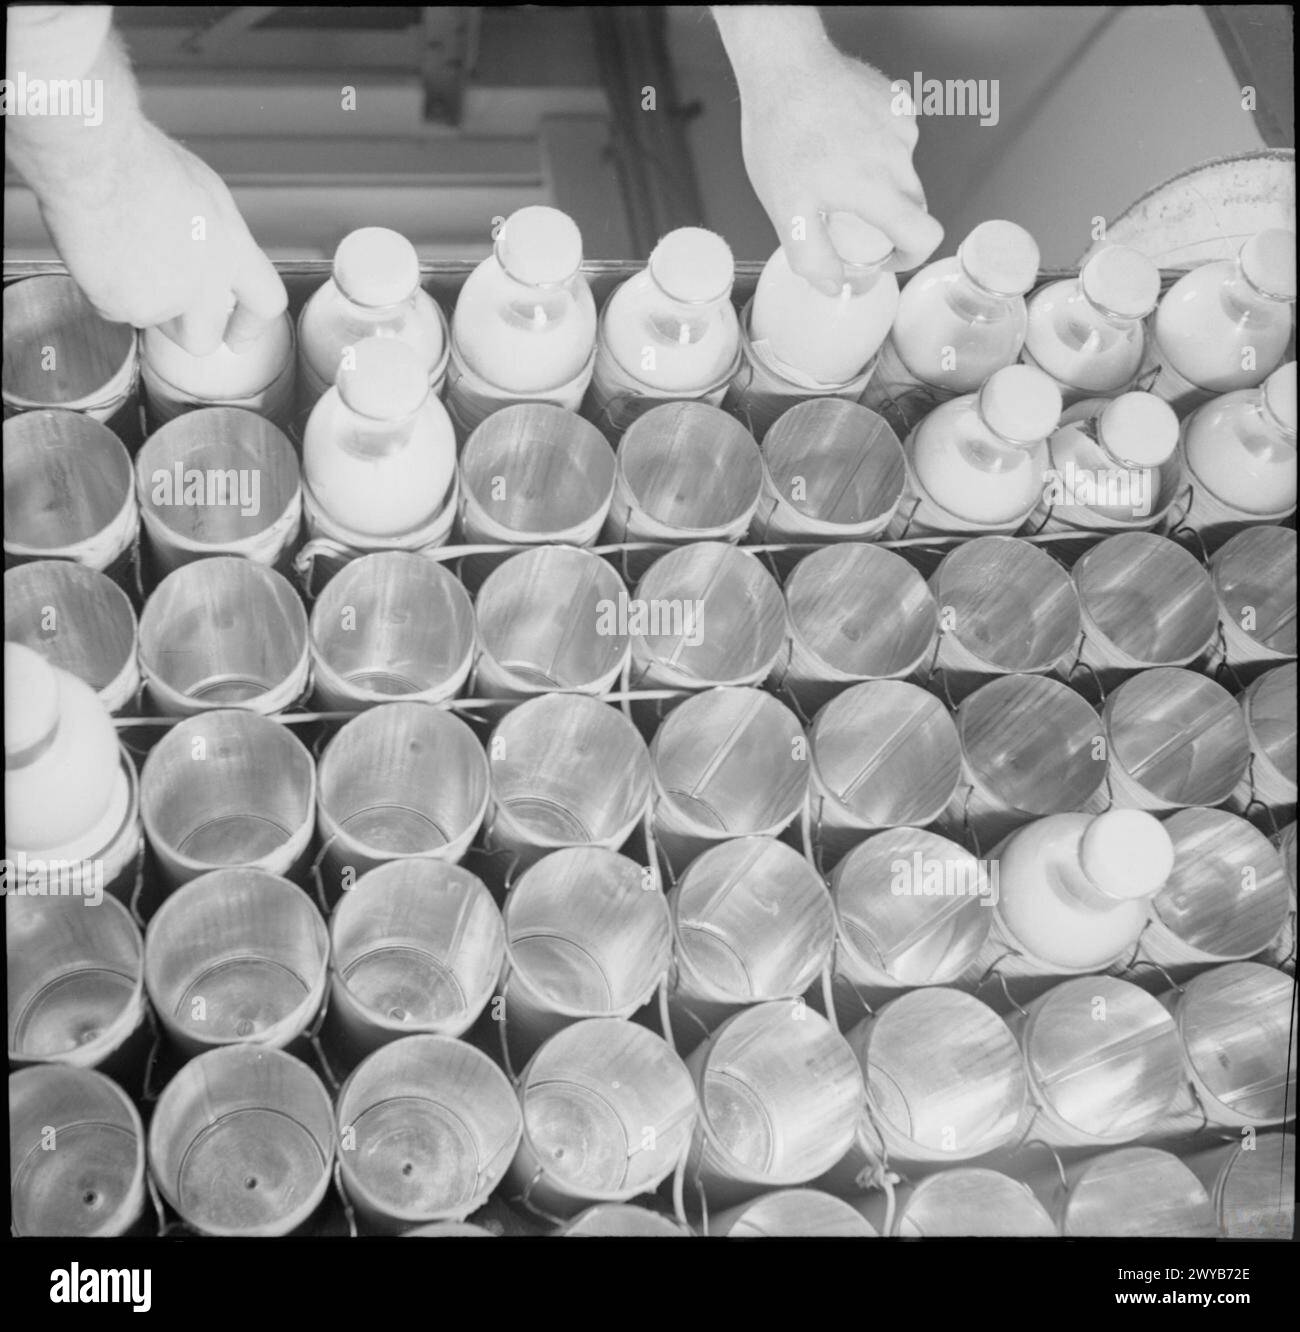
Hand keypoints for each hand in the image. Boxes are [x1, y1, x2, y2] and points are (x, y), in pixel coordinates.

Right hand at [38, 119, 285, 353]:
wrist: (95, 158)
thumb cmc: (141, 159)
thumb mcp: (202, 193)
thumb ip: (213, 238)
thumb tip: (204, 256)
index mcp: (233, 250)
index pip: (265, 302)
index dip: (250, 325)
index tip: (238, 338)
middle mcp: (206, 284)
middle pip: (203, 339)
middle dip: (183, 331)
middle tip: (163, 310)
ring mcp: (164, 300)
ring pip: (150, 320)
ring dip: (135, 298)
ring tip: (119, 247)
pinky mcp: (122, 306)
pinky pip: (112, 310)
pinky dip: (103, 289)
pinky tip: (97, 250)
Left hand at [737, 46, 943, 289]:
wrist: (783, 65)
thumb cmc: (780, 133)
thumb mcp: (785, 210)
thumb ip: (813, 257)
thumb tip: (835, 286)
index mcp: (876, 186)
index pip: (924, 236)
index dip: (910, 257)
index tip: (888, 258)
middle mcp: (898, 155)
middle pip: (914, 206)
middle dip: (887, 221)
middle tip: (847, 218)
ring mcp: (901, 125)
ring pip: (902, 172)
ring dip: (878, 181)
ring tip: (834, 167)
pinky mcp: (897, 102)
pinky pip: (896, 140)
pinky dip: (875, 149)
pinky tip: (842, 139)